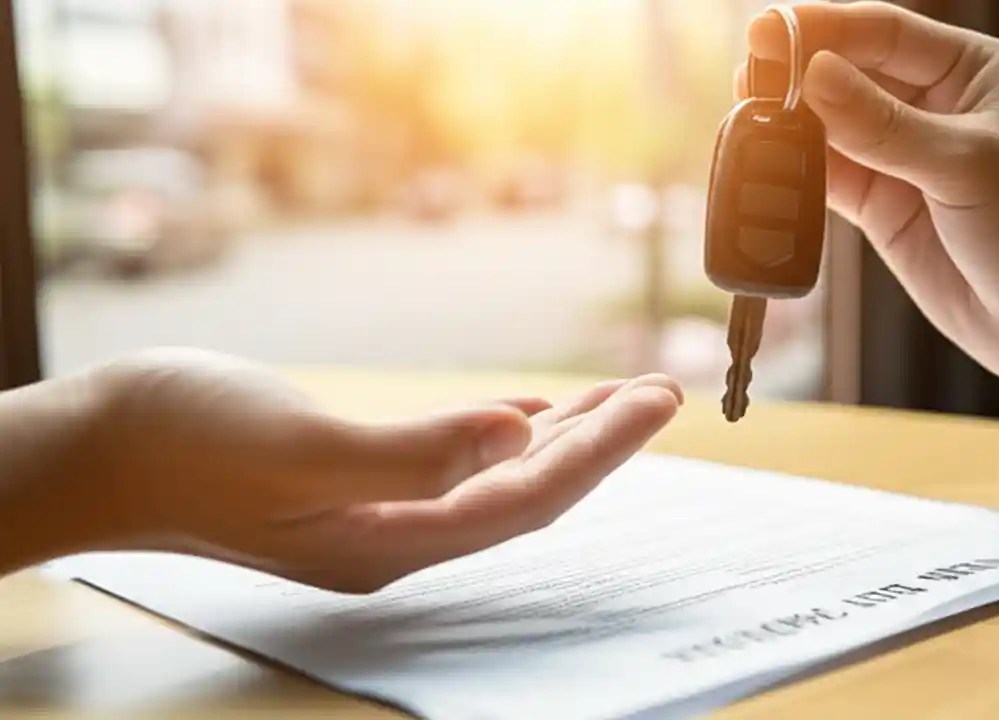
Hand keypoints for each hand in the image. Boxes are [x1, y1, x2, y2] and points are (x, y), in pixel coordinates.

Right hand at [2, 349, 680, 592]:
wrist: (94, 452)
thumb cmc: (180, 445)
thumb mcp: (297, 448)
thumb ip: (412, 453)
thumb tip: (520, 433)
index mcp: (392, 540)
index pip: (528, 497)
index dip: (601, 449)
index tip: (656, 400)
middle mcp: (396, 537)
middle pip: (527, 493)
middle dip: (601, 444)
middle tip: (660, 392)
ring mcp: (374, 514)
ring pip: (497, 478)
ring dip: (562, 436)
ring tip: (618, 399)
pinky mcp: (351, 483)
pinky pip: (455, 464)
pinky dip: (502, 433)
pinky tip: (528, 412)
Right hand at [742, 2, 998, 383]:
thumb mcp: (965, 168)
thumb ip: (885, 126)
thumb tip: (815, 77)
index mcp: (970, 71)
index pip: (884, 32)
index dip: (825, 29)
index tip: (771, 33)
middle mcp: (932, 105)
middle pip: (848, 71)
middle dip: (798, 72)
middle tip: (747, 72)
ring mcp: (901, 156)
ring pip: (829, 124)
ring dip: (788, 122)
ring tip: (745, 114)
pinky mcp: (880, 205)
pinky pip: (826, 176)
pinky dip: (793, 171)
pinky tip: (763, 164)